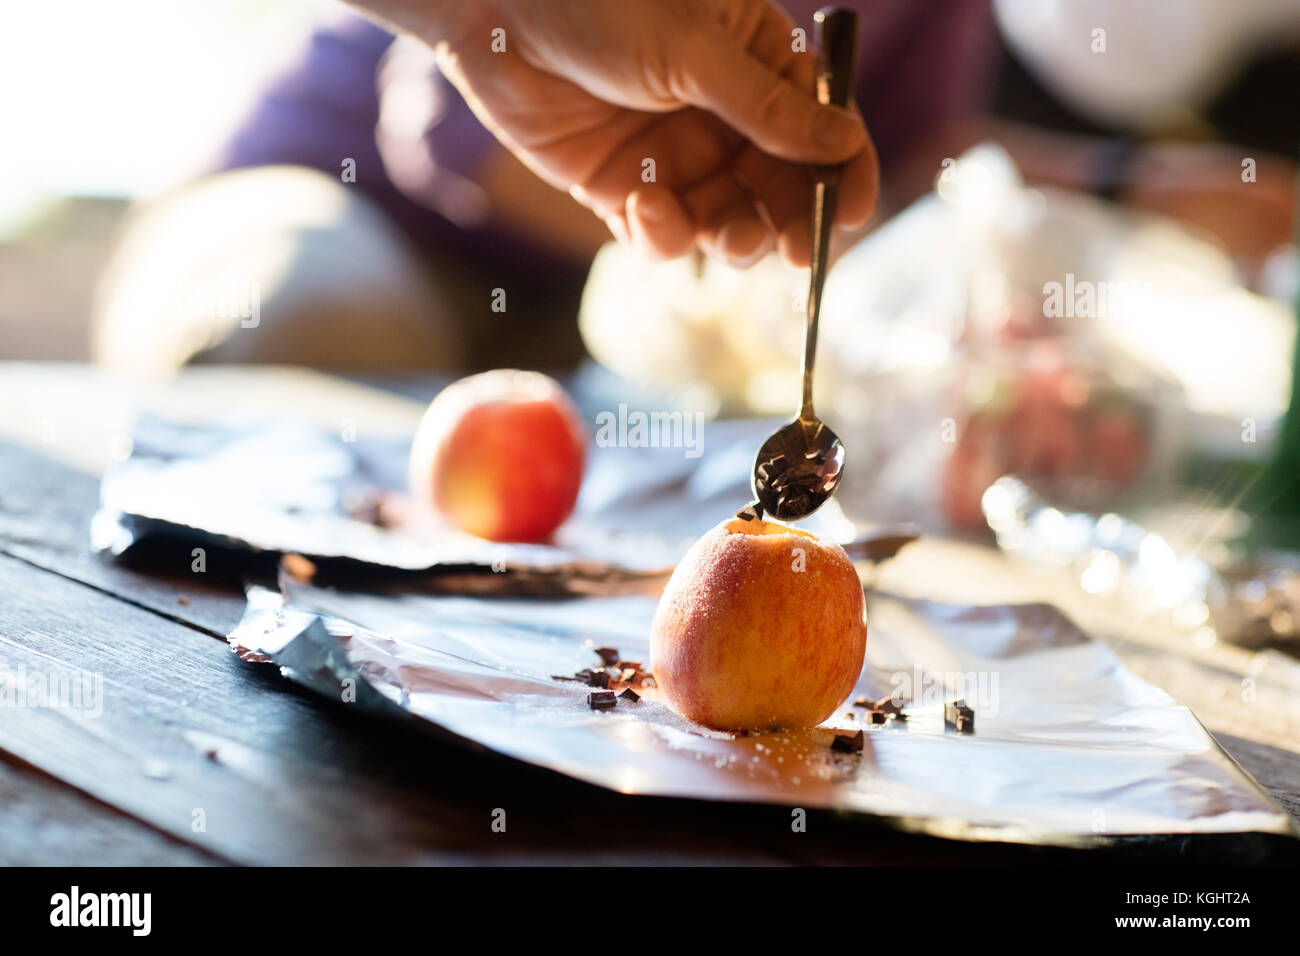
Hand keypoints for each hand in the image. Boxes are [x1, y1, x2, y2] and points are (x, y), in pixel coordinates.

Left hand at [399, 0, 877, 266]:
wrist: (494, 10)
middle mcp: (724, 116)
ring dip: (729, 238)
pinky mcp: (624, 189)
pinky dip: (661, 235)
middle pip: (779, 188)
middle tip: (790, 250)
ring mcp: (675, 156)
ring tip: (719, 237)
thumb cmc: (600, 2)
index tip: (848, 214)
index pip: (822, 127)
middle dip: (787, 221)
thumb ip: (767, 109)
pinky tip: (642, 209)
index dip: (842, 172)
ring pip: (725, 221)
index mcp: (758, 63)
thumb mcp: (694, 51)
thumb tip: (844, 145)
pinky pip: (663, 233)